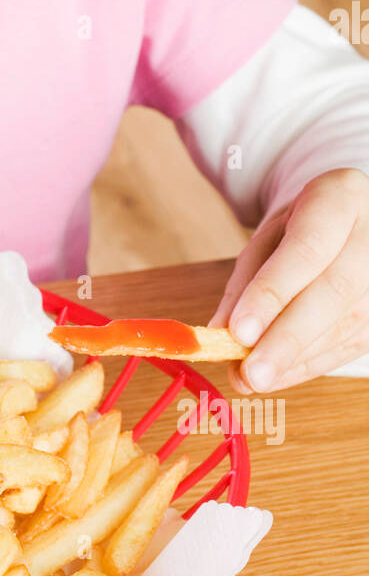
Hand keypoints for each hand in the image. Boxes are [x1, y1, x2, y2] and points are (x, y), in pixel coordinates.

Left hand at [208, 168, 368, 390]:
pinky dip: (310, 365)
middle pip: (334, 291)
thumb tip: (222, 333)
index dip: (273, 293)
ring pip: (346, 324)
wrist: (352, 219)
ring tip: (252, 378)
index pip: (307, 249)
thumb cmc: (306, 227)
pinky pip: (352, 344)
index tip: (239, 331)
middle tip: (249, 373)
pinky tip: (278, 375)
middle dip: (287, 338)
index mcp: (339, 197)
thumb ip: (246, 283)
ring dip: (295, 359)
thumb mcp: (269, 237)